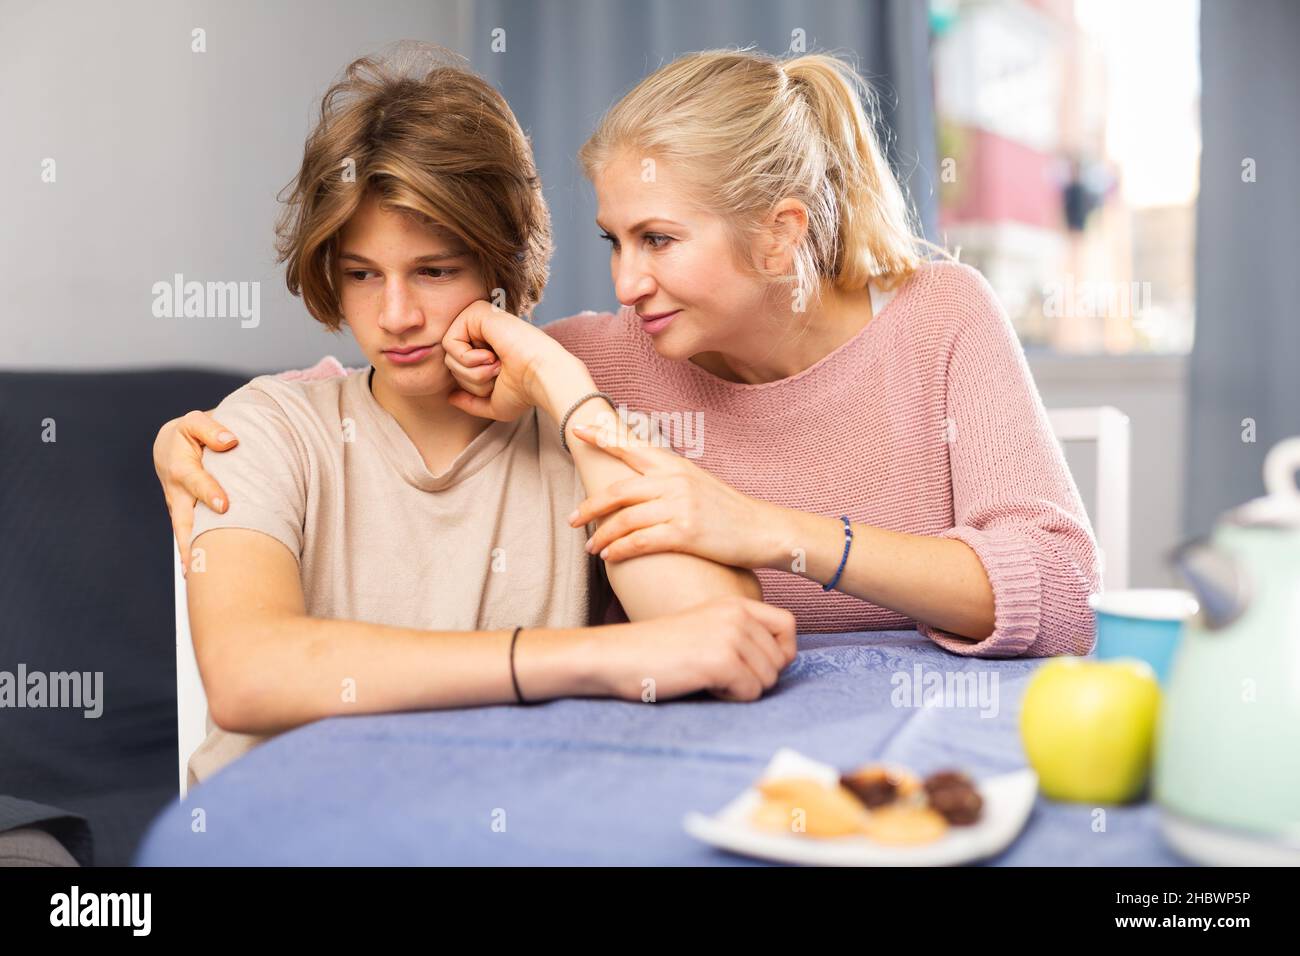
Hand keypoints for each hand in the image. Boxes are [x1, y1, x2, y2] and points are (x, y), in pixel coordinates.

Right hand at [153, 410, 237, 574]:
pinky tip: (201, 577)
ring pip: (183, 535)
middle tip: (203, 558)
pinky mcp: (184, 519)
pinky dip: (193, 556)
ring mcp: (179, 509)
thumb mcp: (196, 422)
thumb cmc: (190, 434)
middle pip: (183, 520)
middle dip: (193, 539)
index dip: (209, 492)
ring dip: (189, 555)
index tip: (223, 505)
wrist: (171, 446)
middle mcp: (177, 494)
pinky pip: (188, 538)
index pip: (196, 481)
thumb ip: (211, 429)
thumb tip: (230, 441)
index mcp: (182, 468)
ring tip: (198, 578)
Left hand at [441, 300, 573, 420]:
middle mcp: (482, 330)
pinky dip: (468, 359)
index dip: (472, 386)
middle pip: (450, 363)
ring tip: (497, 365)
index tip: (499, 381)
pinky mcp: (475, 312)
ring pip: (448, 355)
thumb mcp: (494, 404)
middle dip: (471, 380)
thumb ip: (470, 402)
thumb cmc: (524, 392)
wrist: (541, 377)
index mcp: (487, 347)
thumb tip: (450, 397)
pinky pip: (449, 343)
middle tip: (499, 373)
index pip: (458, 370)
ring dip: (472, 372)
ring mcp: (478, 318)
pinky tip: (491, 356)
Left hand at [567, 423, 787, 568]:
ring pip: (625, 519)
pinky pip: (640, 541)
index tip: (578, 429)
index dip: (602, 438)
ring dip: (603, 536)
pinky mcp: (685, 533)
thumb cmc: (729, 510)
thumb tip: (639, 482)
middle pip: (618, 491)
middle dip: (590, 507)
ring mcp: (680, 506)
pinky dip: (620, 550)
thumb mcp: (698, 482)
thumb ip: (668, 478)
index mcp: (675, 465)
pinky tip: (610, 557)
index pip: (631, 447)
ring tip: (591, 547)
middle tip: (572, 519)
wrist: (764, 529)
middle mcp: (674, 481)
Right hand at [597, 596, 797, 701]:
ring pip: (768, 679)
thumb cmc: (656, 650)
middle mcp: (736, 614)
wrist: (615, 655)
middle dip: (756, 677)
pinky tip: (702, 684)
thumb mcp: (704, 629)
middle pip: (780, 661)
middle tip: (719, 674)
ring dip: (742, 689)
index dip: (781, 652)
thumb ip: (740, 636)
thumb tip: (781, 662)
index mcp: (734, 603)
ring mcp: (730, 636)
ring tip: (707, 677)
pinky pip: (751, 692)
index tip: (757, 665)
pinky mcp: (721, 660)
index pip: (788, 626)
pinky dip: (730, 697)